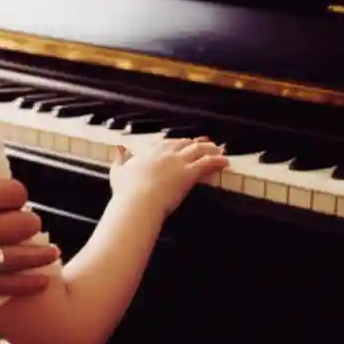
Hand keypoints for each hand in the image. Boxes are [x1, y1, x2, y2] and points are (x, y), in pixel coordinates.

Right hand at [0, 147, 59, 295]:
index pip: (15, 193)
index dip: (16, 192)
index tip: (8, 196)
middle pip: (25, 223)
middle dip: (27, 219)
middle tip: (20, 220)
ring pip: (21, 256)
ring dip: (40, 252)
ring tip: (51, 251)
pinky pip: (4, 287)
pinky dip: (27, 284)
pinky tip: (42, 281)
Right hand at [109, 137, 227, 218]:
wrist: (138, 201)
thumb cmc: (126, 191)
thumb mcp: (118, 171)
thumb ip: (120, 159)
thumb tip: (119, 149)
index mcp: (149, 152)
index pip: (167, 143)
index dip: (178, 142)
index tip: (185, 142)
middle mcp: (165, 154)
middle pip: (185, 143)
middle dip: (197, 143)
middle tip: (207, 143)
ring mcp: (178, 162)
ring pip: (199, 150)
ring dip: (211, 149)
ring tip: (220, 150)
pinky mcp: (188, 173)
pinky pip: (207, 163)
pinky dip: (218, 161)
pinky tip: (225, 161)